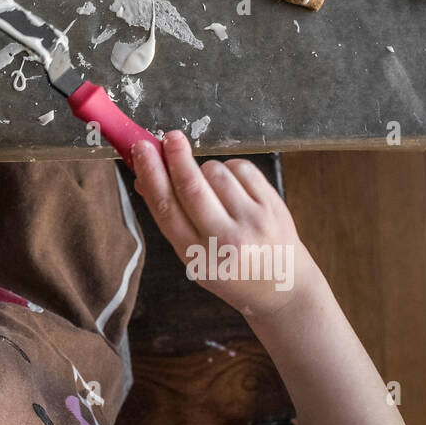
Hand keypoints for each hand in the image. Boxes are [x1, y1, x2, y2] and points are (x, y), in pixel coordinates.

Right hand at [131, 131, 321, 321]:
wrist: (283, 286)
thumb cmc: (231, 271)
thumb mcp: (193, 256)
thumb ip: (170, 219)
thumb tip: (143, 177)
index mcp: (199, 257)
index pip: (167, 209)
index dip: (151, 175)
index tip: (141, 150)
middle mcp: (227, 241)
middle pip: (192, 187)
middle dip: (176, 157)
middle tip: (168, 137)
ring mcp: (253, 222)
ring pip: (216, 173)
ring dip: (205, 168)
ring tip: (209, 184)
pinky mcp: (273, 206)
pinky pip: (242, 169)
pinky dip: (230, 168)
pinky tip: (231, 183)